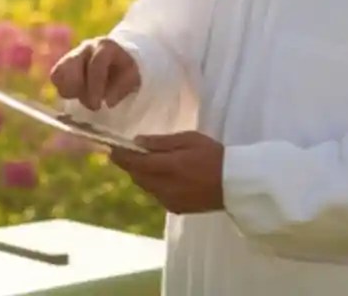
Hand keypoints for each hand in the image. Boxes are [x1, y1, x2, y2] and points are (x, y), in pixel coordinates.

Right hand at [49, 38, 140, 110]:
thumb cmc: (124, 71)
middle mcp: (86, 47)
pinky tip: (77, 94)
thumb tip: (108, 102)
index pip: (96, 64)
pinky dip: (63, 89)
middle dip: (81, 91)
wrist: (116, 61)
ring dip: (70, 91)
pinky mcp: (62, 63)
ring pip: (59, 73)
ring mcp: (72, 54)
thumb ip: (122, 89)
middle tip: (93, 105)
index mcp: (106, 46)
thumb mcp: (133, 78)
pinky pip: (55, 77)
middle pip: (71, 66)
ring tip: (85, 97)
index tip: (98, 105)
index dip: (96, 86)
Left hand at [110, 131, 224, 214]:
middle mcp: (164, 187)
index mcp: (168, 167)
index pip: (134, 163)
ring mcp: (169, 200)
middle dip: (131, 166)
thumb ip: (161, 142)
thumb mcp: (189, 139)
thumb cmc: (214, 155)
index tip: (112, 149)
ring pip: (146, 187)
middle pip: (137, 177)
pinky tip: (167, 178)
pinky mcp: (176, 208)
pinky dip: (156, 186)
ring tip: (150, 164)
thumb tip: (137, 142)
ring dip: (143, 176)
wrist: (234, 184)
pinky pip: (158, 196)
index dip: (121, 157)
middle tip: (130, 154)